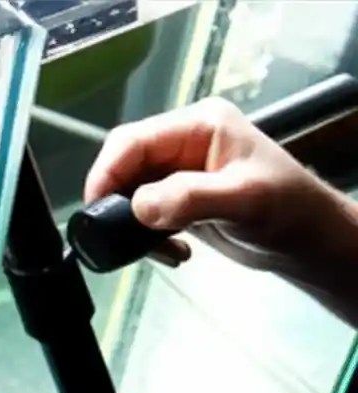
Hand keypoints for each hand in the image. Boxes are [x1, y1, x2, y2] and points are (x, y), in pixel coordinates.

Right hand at [85, 95, 357, 281]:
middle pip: (125, 166)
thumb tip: (138, 208)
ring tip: (161, 250)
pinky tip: (173, 252)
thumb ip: (188, 199)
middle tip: (120, 236)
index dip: (107, 172)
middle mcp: (184, 144)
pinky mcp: (178, 200)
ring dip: (134, 227)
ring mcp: (179, 172)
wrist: (310, 241)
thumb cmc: (288, 209)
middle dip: (119, 204)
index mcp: (198, 126)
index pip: (132, 141)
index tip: (96, 209)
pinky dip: (147, 238)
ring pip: (129, 194)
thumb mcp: (243, 200)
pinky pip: (143, 215)